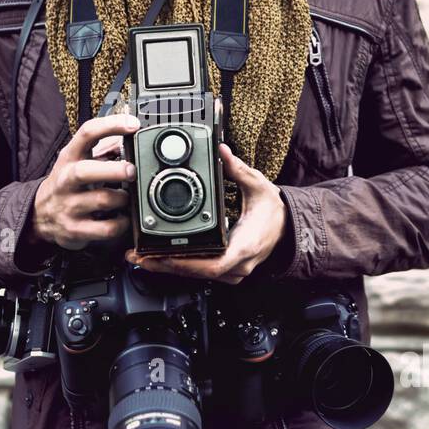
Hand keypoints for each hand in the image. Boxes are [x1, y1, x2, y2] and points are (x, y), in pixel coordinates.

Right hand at [31, 112, 139, 250]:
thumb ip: (104, 148)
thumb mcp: (78, 160)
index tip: (133, 124)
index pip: (87, 133)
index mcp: (70, 157)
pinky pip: (106, 229)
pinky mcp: (75, 229)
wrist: (39, 215)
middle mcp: (66, 180)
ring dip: (122, 198)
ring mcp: (69, 206)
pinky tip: (123, 218)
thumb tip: (129, 136)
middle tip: (131, 171)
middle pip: (86, 171)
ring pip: (102, 201)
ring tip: (126, 197)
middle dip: (113, 170)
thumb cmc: (66, 183)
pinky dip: (121, 224)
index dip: (111, 125)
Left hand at [124, 143, 285, 284]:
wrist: (290, 227)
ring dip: (168, 268)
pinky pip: (201, 273)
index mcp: (245, 246)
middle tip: (138, 256)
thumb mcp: (258, 186)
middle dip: (165, 265)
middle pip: (197, 273)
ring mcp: (233, 271)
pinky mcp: (227, 270)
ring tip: (141, 258)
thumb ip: (237, 169)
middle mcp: (238, 264)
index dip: (185, 263)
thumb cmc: (275, 211)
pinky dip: (180, 267)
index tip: (163, 255)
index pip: (213, 263)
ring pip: (197, 276)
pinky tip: (160, 260)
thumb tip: (222, 152)